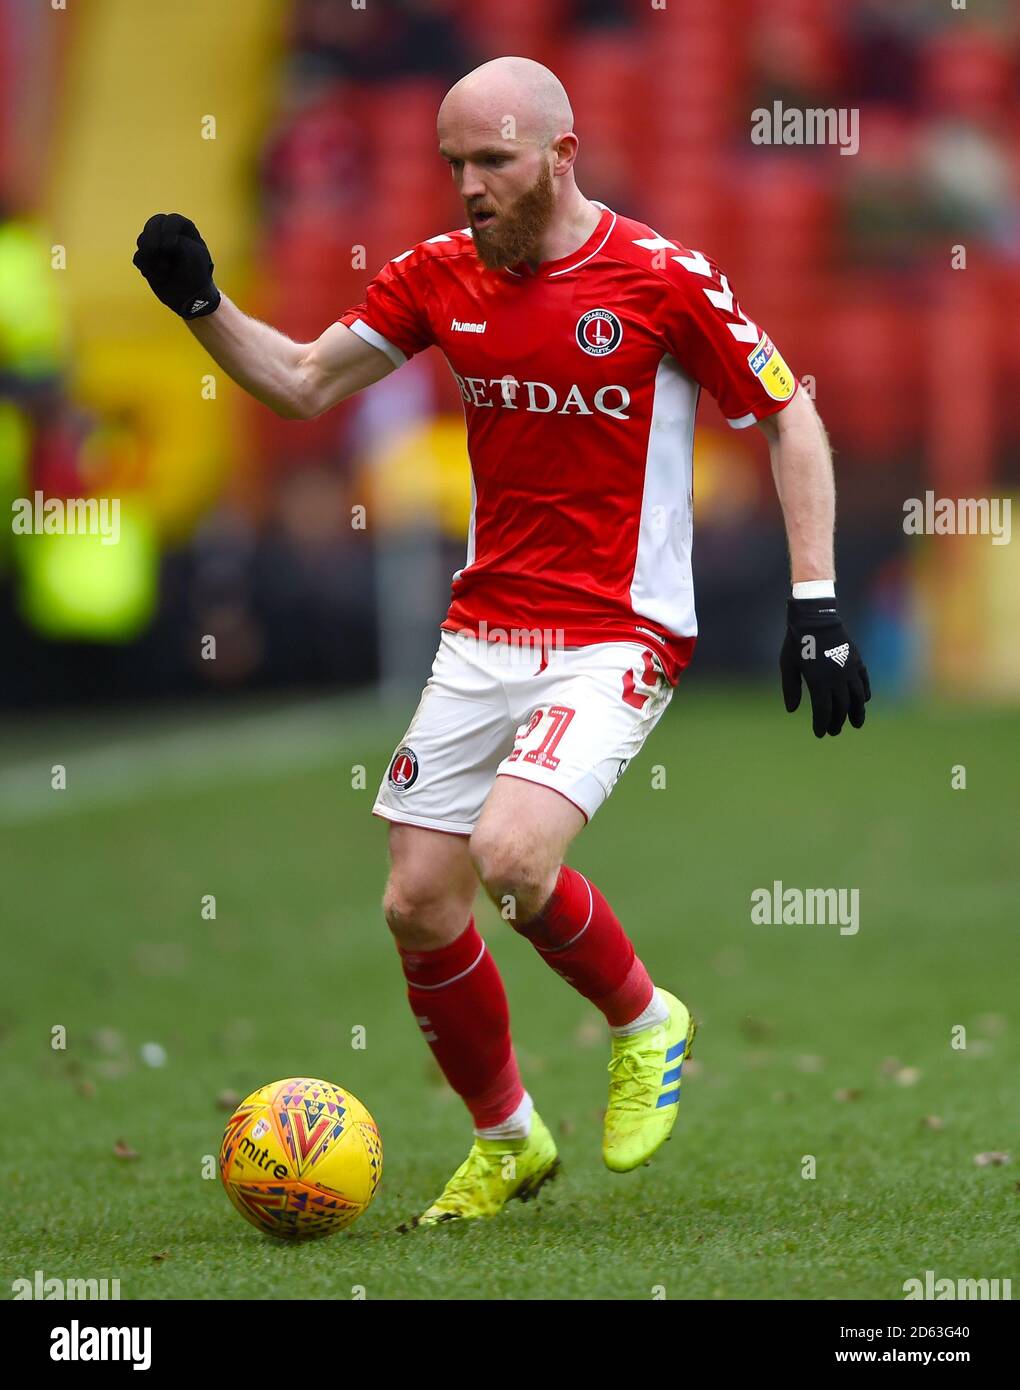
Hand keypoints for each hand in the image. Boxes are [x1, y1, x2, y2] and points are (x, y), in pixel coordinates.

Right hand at [133, 212, 219, 318]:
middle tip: (156, 251)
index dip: (168, 230)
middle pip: (153, 223)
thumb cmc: (197, 275)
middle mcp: (169, 233)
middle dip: (153, 238)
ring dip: (152, 258)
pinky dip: (147, 268)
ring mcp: (156, 245)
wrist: (191, 298)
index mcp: (185, 230)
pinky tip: (159, 277)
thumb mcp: (195, 255)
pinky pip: (138, 258)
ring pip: (142, 241)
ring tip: (166, 270)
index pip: (171, 220)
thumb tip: (159, 245)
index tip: (170, 246)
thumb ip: (179, 243)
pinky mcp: (147, 259)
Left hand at [780, 597, 870, 737]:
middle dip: (837, 722)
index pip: (823, 710)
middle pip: (841, 707)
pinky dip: (865, 693)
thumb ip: (791, 688)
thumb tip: (792, 710)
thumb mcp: (788, 665)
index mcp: (819, 681)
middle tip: (834, 732)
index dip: (822, 724)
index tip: (820, 734)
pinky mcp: (857, 660)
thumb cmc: (797, 642)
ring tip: (856, 724)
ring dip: (857, 712)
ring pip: (857, 697)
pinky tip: (863, 701)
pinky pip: (864, 681)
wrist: (815, 617)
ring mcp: (849, 669)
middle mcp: (837, 678)